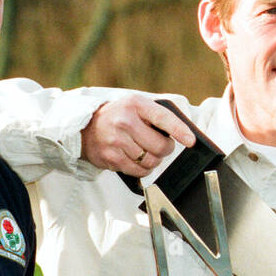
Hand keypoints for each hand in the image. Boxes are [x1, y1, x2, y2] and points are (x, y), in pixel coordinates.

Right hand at [80, 94, 195, 176]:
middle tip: (160, 145)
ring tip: (146, 151)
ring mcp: (117, 141)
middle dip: (165, 149)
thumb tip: (182, 133)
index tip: (190, 140)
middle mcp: (125, 121)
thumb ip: (155, 115)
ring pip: (151, 161)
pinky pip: (139, 171)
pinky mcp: (112, 158)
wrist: (85, 128)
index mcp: (135, 104)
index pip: (163, 117)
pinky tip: (138, 160)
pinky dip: (144, 169)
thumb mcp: (135, 106)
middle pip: (160, 146)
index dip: (180, 130)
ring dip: (154, 160)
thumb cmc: (117, 117)